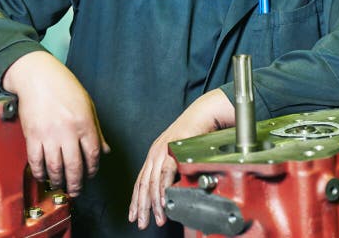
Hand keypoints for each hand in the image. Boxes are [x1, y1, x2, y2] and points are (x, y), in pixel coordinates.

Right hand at [2, 50, 109, 195]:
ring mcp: (49, 134)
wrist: (38, 75)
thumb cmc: (63, 87)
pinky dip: (39, 172)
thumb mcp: (87, 105)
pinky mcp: (32, 135)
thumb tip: (105, 151)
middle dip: (76, 184)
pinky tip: (43, 175)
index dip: (92, 169)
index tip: (90, 175)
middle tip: (75, 191)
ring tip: (59, 185)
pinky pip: (36, 161)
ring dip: (58, 181)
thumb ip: (96, 130)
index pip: (93, 155)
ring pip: (55, 167)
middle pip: (75, 166)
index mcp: (84, 123)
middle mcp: (68, 131)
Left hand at [128, 89, 233, 228]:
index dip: (136, 200)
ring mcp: (163, 150)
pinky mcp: (174, 149)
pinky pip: (167, 172)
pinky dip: (165, 188)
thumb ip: (173, 170)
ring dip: (155, 202)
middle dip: (141, 206)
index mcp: (155, 154)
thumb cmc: (195, 133)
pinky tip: (165, 201)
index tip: (134, 215)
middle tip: (141, 223)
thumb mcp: (179, 154)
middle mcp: (156, 152)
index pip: (141, 181)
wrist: (204, 115)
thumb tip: (172, 191)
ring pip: (154, 181)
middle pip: (144, 184)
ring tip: (158, 218)